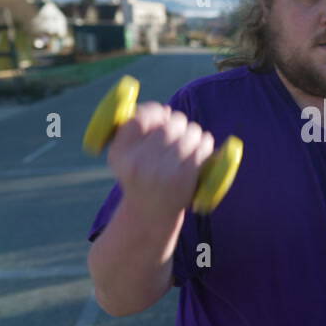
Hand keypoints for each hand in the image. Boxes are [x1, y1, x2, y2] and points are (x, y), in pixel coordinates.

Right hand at [107, 102, 214, 221]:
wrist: (150, 214)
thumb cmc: (140, 178)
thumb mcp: (126, 157)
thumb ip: (138, 131)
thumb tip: (165, 110)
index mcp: (120, 153)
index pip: (139, 119)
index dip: (156, 112)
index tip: (163, 115)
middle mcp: (137, 163)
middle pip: (170, 125)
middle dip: (179, 123)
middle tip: (181, 129)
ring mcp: (160, 172)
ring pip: (189, 133)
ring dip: (195, 133)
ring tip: (192, 141)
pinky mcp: (182, 179)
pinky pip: (201, 148)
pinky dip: (205, 144)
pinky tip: (202, 147)